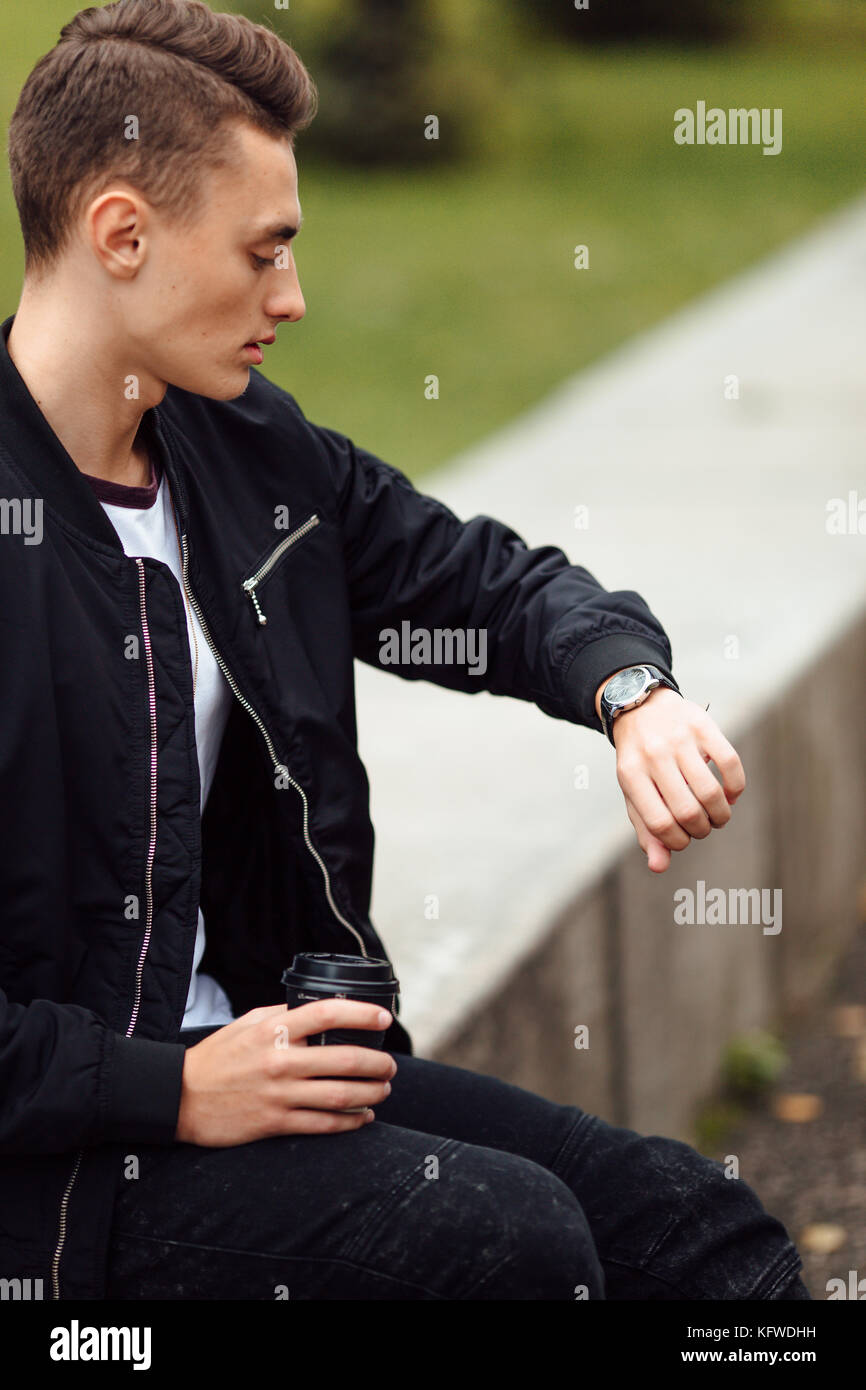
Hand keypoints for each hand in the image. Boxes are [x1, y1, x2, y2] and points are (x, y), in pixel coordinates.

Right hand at [174, 1000, 397, 1145]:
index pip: (327, 1013)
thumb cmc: (217, 1057)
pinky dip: (350, 1121)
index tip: (384, 1017)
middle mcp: (280, 1061)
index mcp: (273, 1030)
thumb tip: (321, 1008)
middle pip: (344, 1059)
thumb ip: (283, 1015)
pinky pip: (323, 1124)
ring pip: (340, 1094)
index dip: (362, 1013)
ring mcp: (279, 1094)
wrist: (181, 1098)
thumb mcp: (248, 1024)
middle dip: (377, 1063)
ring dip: (370, 1092)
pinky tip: (363, 1116)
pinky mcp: (275, 1123)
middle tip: (390, 1065)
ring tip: (383, 1089)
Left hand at [604, 686, 744, 873]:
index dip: (678, 841)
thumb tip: (659, 866)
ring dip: (721, 814)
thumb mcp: (633, 792)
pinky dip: (736, 788)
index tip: (684, 840)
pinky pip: (730, 763)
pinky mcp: (703, 725)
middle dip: (702, 830)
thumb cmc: (639, 760)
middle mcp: (654, 755)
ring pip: (711, 791)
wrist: (640, 706)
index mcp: (631, 774)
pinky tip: (731, 795)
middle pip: (688, 810)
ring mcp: (679, 738)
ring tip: (719, 817)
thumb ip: (646, 830)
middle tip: (704, 828)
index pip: (659, 823)